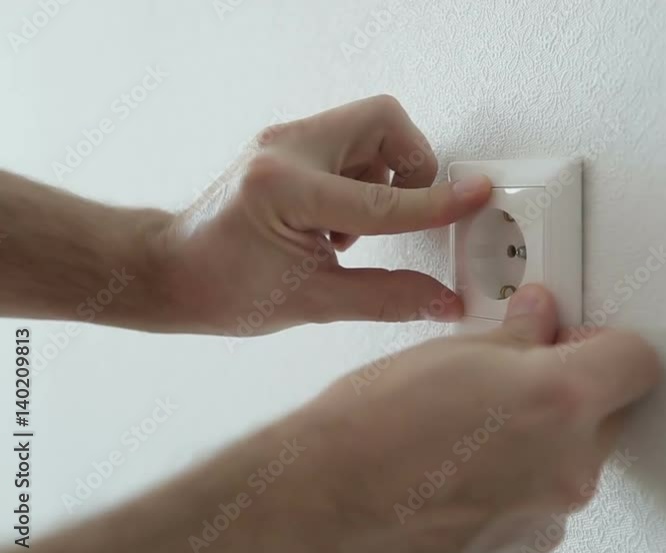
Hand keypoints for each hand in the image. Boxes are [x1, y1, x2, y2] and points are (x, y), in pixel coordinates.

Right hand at [21, 285, 659, 552]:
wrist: (324, 503)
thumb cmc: (371, 431)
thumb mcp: (452, 351)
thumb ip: (517, 333)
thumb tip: (540, 318)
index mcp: (560, 403)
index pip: (636, 360)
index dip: (608, 342)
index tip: (581, 336)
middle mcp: (569, 465)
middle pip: (608, 410)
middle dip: (573, 387)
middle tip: (518, 370)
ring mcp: (549, 512)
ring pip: (574, 454)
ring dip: (544, 434)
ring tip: (478, 421)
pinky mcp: (526, 542)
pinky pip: (543, 492)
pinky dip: (521, 473)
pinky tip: (468, 458)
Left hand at [159, 95, 492, 334]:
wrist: (170, 272)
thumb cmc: (223, 289)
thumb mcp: (311, 302)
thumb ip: (386, 298)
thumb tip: (444, 301)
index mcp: (285, 190)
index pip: (382, 197)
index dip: (437, 203)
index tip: (477, 196)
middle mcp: (284, 150)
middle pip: (382, 120)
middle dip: (411, 161)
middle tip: (405, 206)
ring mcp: (283, 140)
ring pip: (369, 126)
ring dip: (384, 172)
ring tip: (356, 224)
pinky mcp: (286, 144)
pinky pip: (349, 140)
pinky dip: (363, 174)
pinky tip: (339, 217)